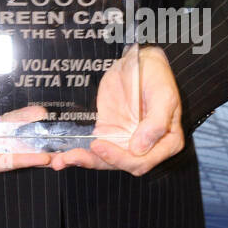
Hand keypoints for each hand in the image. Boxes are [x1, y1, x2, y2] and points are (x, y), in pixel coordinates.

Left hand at [48, 45, 184, 173]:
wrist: (139, 62)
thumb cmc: (156, 75)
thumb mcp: (163, 94)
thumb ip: (156, 123)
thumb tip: (139, 148)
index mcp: (166, 142)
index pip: (142, 161)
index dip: (121, 158)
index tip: (101, 145)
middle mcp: (147, 147)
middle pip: (121, 164)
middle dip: (99, 161)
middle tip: (75, 154)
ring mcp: (127, 142)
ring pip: (105, 161)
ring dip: (82, 161)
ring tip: (60, 161)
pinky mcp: (110, 135)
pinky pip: (95, 150)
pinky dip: (78, 154)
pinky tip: (62, 157)